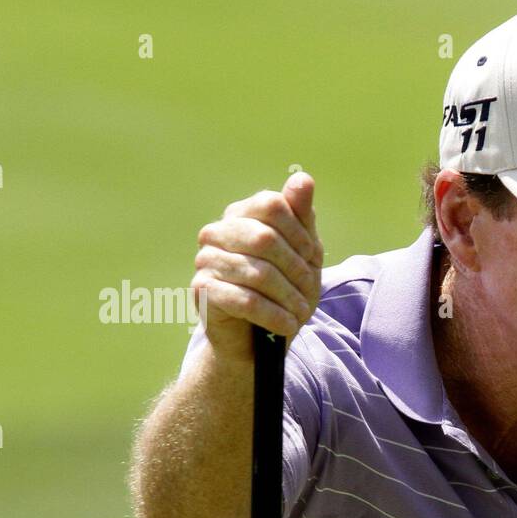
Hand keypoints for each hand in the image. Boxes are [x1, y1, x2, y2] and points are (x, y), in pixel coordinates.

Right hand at [191, 172, 323, 361]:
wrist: (256, 339)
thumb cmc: (283, 290)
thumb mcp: (302, 253)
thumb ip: (301, 216)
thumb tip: (303, 178)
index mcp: (241, 214)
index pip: (273, 205)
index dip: (300, 233)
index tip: (313, 258)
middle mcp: (218, 232)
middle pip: (265, 238)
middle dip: (297, 267)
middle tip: (311, 288)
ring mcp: (206, 260)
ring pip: (259, 273)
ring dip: (289, 297)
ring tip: (301, 312)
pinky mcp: (203, 291)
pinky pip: (245, 300)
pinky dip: (274, 315)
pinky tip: (288, 325)